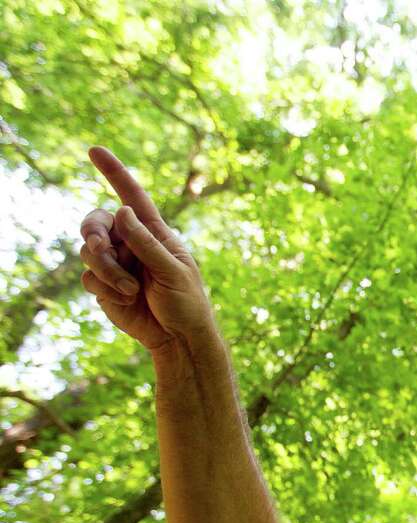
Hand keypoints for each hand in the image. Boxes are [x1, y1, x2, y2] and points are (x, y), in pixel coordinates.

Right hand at [79, 146, 216, 352]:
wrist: (178, 337)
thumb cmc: (186, 302)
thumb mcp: (172, 271)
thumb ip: (147, 243)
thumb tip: (123, 211)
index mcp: (154, 233)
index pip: (132, 196)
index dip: (114, 173)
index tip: (94, 150)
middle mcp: (131, 243)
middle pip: (96, 222)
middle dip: (93, 232)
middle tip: (100, 246)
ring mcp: (116, 263)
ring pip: (89, 252)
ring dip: (107, 269)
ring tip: (131, 289)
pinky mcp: (104, 285)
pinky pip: (88, 277)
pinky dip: (105, 287)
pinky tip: (127, 300)